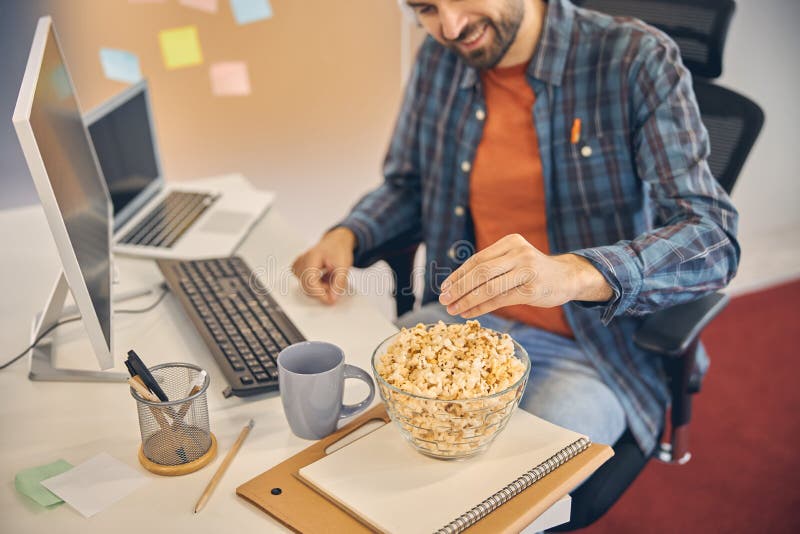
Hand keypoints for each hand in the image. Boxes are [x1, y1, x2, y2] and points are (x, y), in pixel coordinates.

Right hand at [291, 227, 355, 304]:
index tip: (331, 300)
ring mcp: (299, 264)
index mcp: (311, 257)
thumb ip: (339, 283)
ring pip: (306, 286)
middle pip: (307, 286)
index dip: (320, 294)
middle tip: (335, 285)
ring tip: (330, 277)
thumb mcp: (344, 266)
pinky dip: (316, 283)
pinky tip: (323, 276)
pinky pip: (305, 283)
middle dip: (323, 290)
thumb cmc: (339, 249)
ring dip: (320, 287)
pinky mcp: (298, 268)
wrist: (336, 242)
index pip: (310, 282)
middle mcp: (302, 260)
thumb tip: (333, 298)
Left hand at [438, 234, 612, 317]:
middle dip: (459, 288)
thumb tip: (456, 283)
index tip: (444, 287)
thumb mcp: (514, 259)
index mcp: (510, 242)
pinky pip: (499, 300)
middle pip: (480, 272)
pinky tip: (469, 313)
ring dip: (467, 300)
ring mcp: (526, 271)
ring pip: (488, 287)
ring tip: (453, 309)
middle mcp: (518, 253)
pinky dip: (481, 308)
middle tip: (444, 299)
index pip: (477, 259)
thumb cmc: (534, 270)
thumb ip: (492, 266)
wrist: (568, 277)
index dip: (458, 275)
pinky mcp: (531, 289)